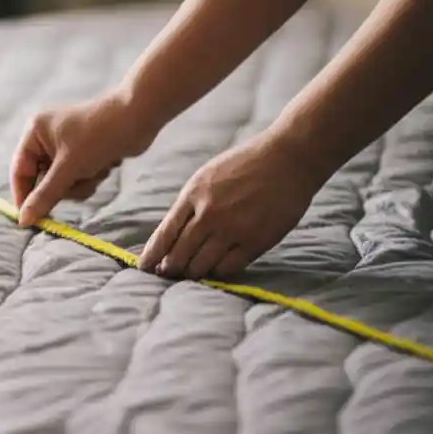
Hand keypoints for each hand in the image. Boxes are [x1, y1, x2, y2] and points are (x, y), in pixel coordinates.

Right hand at [11, 94, 159, 225]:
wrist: (139, 118)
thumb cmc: (99, 136)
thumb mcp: (69, 168)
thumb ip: (45, 195)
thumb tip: (24, 221)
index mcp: (35, 131)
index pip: (20, 171)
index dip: (24, 195)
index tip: (30, 220)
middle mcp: (47, 138)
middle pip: (42, 180)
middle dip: (63, 186)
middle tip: (76, 183)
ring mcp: (66, 147)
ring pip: (62, 184)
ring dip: (80, 184)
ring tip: (95, 169)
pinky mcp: (83, 154)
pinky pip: (77, 180)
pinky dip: (90, 179)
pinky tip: (104, 165)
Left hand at [139, 132, 325, 278]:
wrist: (288, 158)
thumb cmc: (246, 165)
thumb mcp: (208, 177)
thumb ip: (190, 205)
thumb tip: (171, 236)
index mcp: (194, 195)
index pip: (164, 235)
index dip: (152, 255)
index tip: (144, 268)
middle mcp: (209, 214)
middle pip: (178, 255)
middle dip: (169, 269)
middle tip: (167, 275)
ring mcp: (232, 229)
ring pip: (200, 266)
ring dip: (192, 273)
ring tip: (190, 274)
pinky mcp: (255, 241)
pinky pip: (228, 268)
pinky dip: (218, 272)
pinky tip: (217, 269)